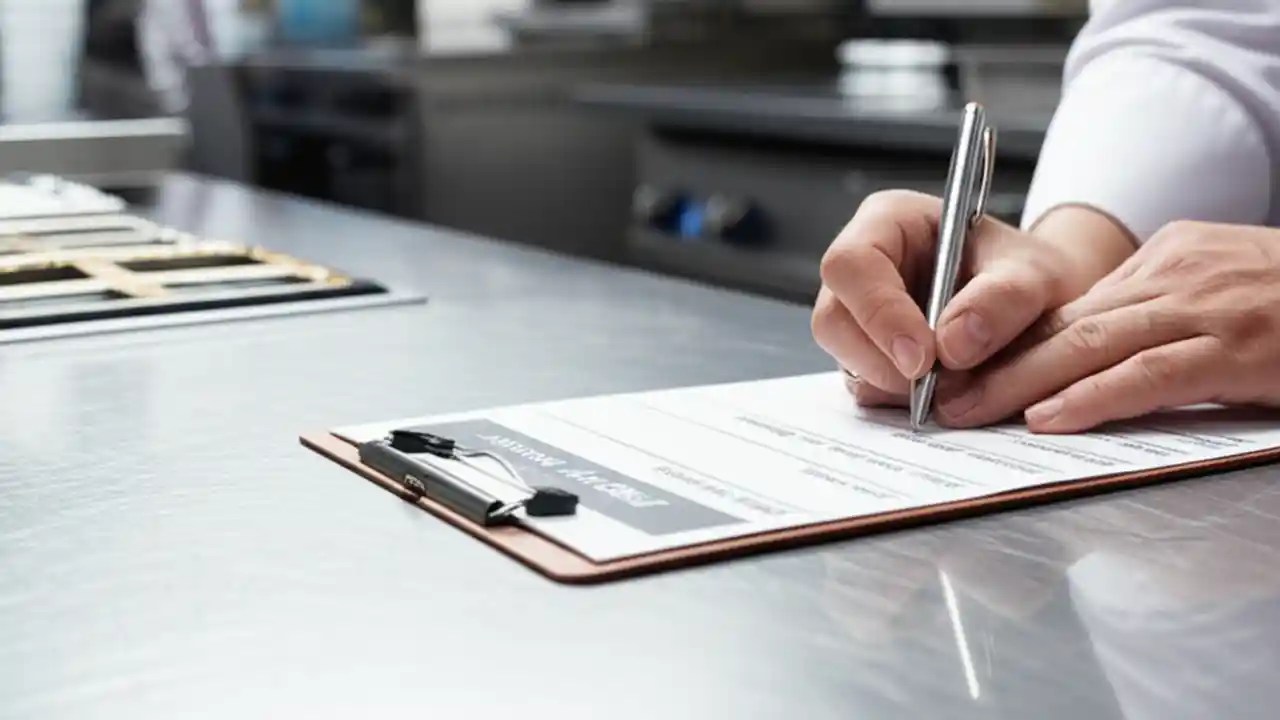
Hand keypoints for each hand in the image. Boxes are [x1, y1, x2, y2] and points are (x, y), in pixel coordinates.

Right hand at [812, 191, 1133, 404]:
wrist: (1039, 307)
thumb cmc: (1028, 275)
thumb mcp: (1034, 275)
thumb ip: (1001, 300)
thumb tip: (952, 345)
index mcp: (889, 221)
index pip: (852, 263)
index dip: (878, 312)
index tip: (922, 358)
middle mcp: (863, 267)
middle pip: (833, 317)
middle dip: (880, 360)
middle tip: (932, 387)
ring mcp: (858, 315)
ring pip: (843, 357)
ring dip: (890, 384)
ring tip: (946, 387)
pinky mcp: (866, 355)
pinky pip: (862, 385)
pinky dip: (897, 398)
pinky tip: (938, 391)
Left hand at [941, 221, 1279, 431]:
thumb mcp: (1215, 295)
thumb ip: (1153, 318)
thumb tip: (1083, 359)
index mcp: (1166, 261)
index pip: (1070, 308)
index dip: (1009, 344)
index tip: (960, 371)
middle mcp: (1176, 275)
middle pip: (1066, 324)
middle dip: (996, 364)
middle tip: (944, 399)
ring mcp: (1207, 308)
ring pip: (1093, 344)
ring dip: (1023, 383)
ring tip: (972, 412)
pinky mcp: (1239, 347)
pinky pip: (1151, 372)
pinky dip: (1094, 396)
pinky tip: (1051, 418)